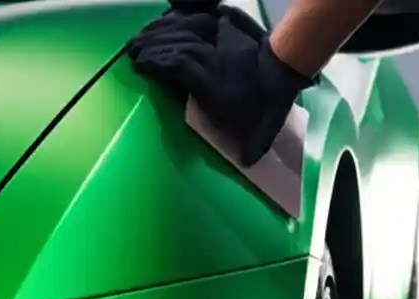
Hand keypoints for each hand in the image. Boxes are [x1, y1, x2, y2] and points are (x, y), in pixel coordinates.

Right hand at [127, 9, 312, 165]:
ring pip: (185, 29)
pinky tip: (163, 20)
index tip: (140, 65)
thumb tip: (249, 161)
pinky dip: (178, 17)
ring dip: (160, 31)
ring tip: (140, 36)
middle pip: (179, 45)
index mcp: (219, 82)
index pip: (181, 66)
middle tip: (131, 49)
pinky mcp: (223, 27)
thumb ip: (257, 141)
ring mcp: (219, 40)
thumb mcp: (269, 122)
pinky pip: (198, 17)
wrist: (288, 64)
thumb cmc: (272, 97)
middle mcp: (216, 58)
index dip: (159, 63)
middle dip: (152, 46)